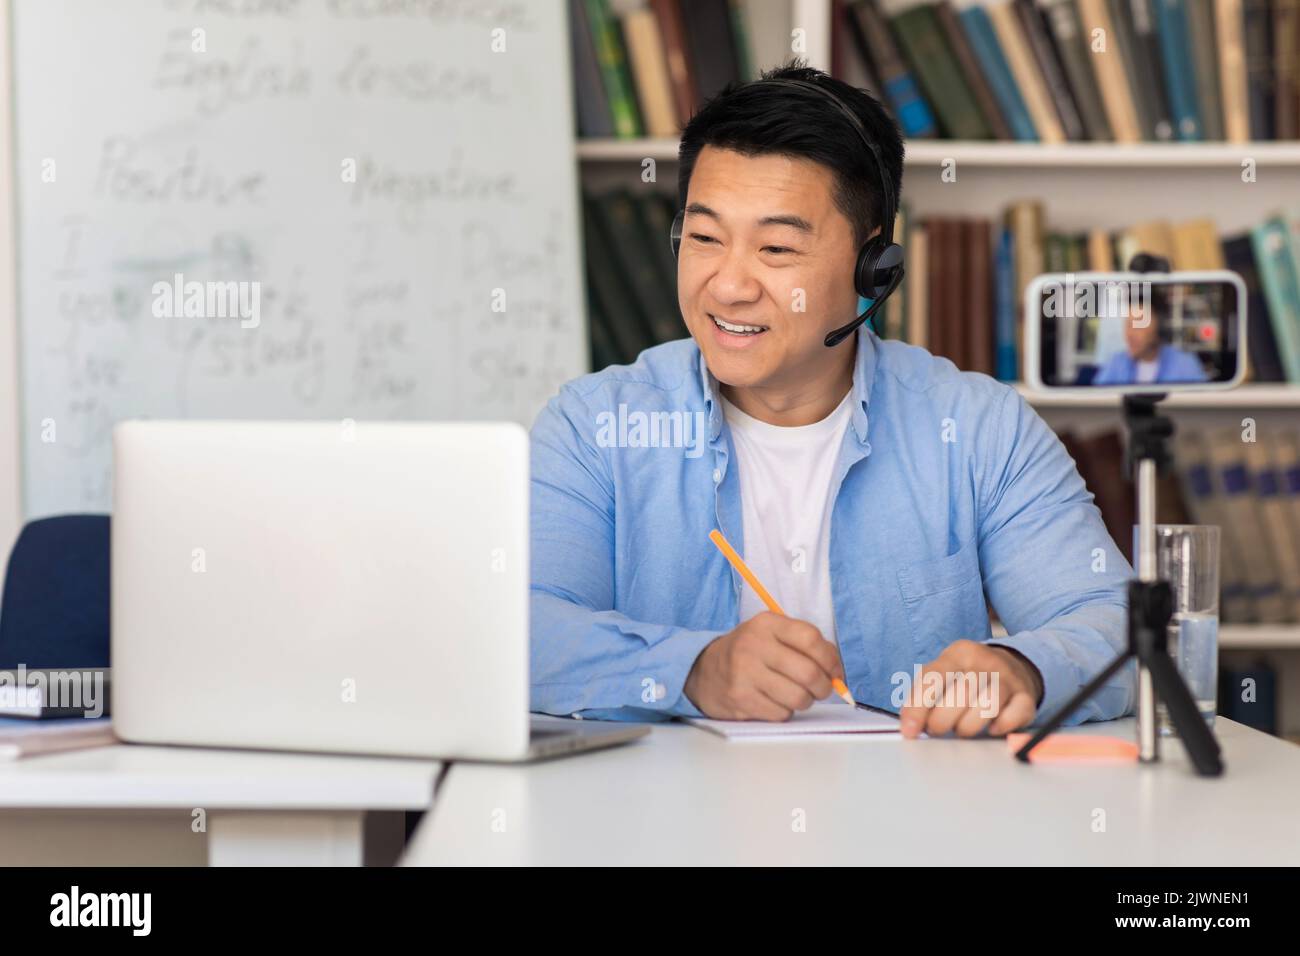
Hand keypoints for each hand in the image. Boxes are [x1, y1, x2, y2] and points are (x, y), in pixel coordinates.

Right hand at [684, 611, 845, 720]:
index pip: (810, 638)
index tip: (835, 672)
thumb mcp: (771, 635)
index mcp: (766, 624)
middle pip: (808, 672)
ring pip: (797, 697)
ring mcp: (744, 674)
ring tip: (795, 695)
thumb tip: (837, 674)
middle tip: (821, 690)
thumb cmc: (749, 653)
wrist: (704, 671)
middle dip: (823, 687)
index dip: (831, 659)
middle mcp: (753, 645)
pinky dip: (784, 712)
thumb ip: (804, 646)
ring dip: (804, 701)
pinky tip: (773, 702)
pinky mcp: (740, 699)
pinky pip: (781, 713)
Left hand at [898, 639, 1042, 738]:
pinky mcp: (1026, 696)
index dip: (918, 708)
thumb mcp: (943, 675)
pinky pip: (1013, 716)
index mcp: (958, 653)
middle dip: (942, 721)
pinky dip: (999, 727)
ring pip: (987, 706)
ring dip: (968, 727)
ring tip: (961, 728)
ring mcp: (1009, 678)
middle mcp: (985, 661)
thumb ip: (922, 696)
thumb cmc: (968, 677)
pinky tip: (990, 727)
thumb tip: (909, 726)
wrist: (1013, 666)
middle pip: (962, 693)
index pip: (934, 678)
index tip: (910, 731)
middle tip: (936, 730)